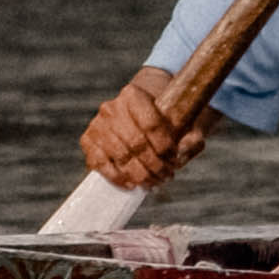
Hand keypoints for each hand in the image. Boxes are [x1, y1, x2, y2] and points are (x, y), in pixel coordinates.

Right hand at [78, 73, 212, 192]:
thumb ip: (191, 138)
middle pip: (136, 143)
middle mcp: (112, 107)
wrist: (136, 112)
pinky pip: (100, 163)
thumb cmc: (163, 119)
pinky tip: (132, 184)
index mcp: (134, 94)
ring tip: (154, 182)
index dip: (164, 146)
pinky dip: (117, 177)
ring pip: (120, 156)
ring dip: (139, 174)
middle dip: (154, 165)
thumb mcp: (184, 123)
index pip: (151, 123)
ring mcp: (97, 125)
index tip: (173, 158)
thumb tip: (180, 156)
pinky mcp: (88, 141)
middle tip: (166, 176)